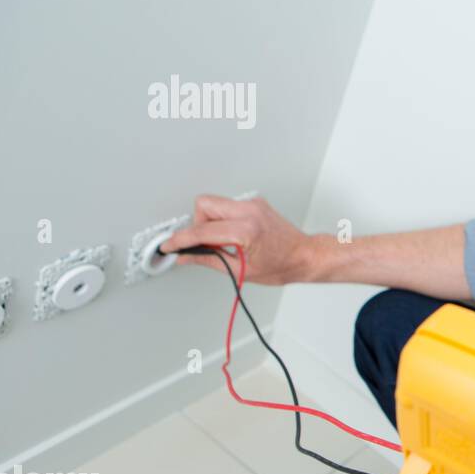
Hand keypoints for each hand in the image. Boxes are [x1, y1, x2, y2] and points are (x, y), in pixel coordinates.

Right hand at [160, 194, 315, 284]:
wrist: (304, 256)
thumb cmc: (282, 265)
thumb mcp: (241, 271)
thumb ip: (209, 260)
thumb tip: (186, 257)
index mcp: (247, 230)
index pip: (202, 230)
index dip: (181, 239)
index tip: (170, 245)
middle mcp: (250, 211)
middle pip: (204, 204)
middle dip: (198, 224)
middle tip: (207, 244)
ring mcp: (253, 204)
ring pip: (215, 204)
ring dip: (212, 222)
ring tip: (225, 242)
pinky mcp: (255, 203)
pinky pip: (228, 206)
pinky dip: (224, 220)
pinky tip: (234, 236)